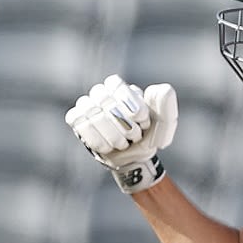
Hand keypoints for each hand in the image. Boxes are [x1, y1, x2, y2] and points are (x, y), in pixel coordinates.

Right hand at [65, 75, 177, 192]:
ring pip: (92, 114)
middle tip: (134, 137)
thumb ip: (165, 107)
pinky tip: (109, 147)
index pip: (115, 84)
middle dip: (122, 123)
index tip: (141, 120)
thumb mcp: (164, 124)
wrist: (133, 158)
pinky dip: (98, 140)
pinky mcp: (77, 121)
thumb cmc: (148, 137)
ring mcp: (86, 106)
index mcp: (122, 88)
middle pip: (103, 99)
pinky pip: (80, 125)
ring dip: (112, 135)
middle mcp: (101, 93)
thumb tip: (158, 89)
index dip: (128, 103)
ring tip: (122, 144)